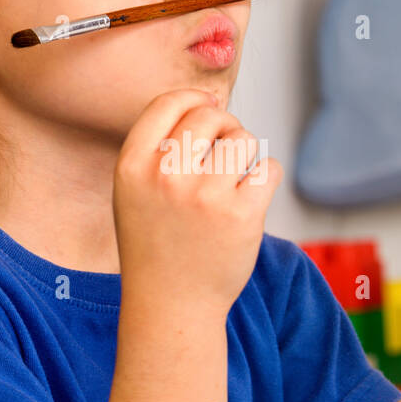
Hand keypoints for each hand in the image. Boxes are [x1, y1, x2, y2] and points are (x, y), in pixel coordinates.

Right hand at [113, 88, 282, 315]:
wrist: (171, 305)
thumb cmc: (157, 242)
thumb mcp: (134, 190)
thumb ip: (161, 144)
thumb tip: (211, 96)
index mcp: (132, 166)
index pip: (169, 102)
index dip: (194, 100)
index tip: (207, 112)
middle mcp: (165, 177)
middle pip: (210, 115)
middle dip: (224, 126)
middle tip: (222, 155)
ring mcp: (204, 197)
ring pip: (243, 139)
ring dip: (244, 154)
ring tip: (231, 181)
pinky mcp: (241, 215)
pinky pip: (268, 168)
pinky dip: (264, 179)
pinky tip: (248, 198)